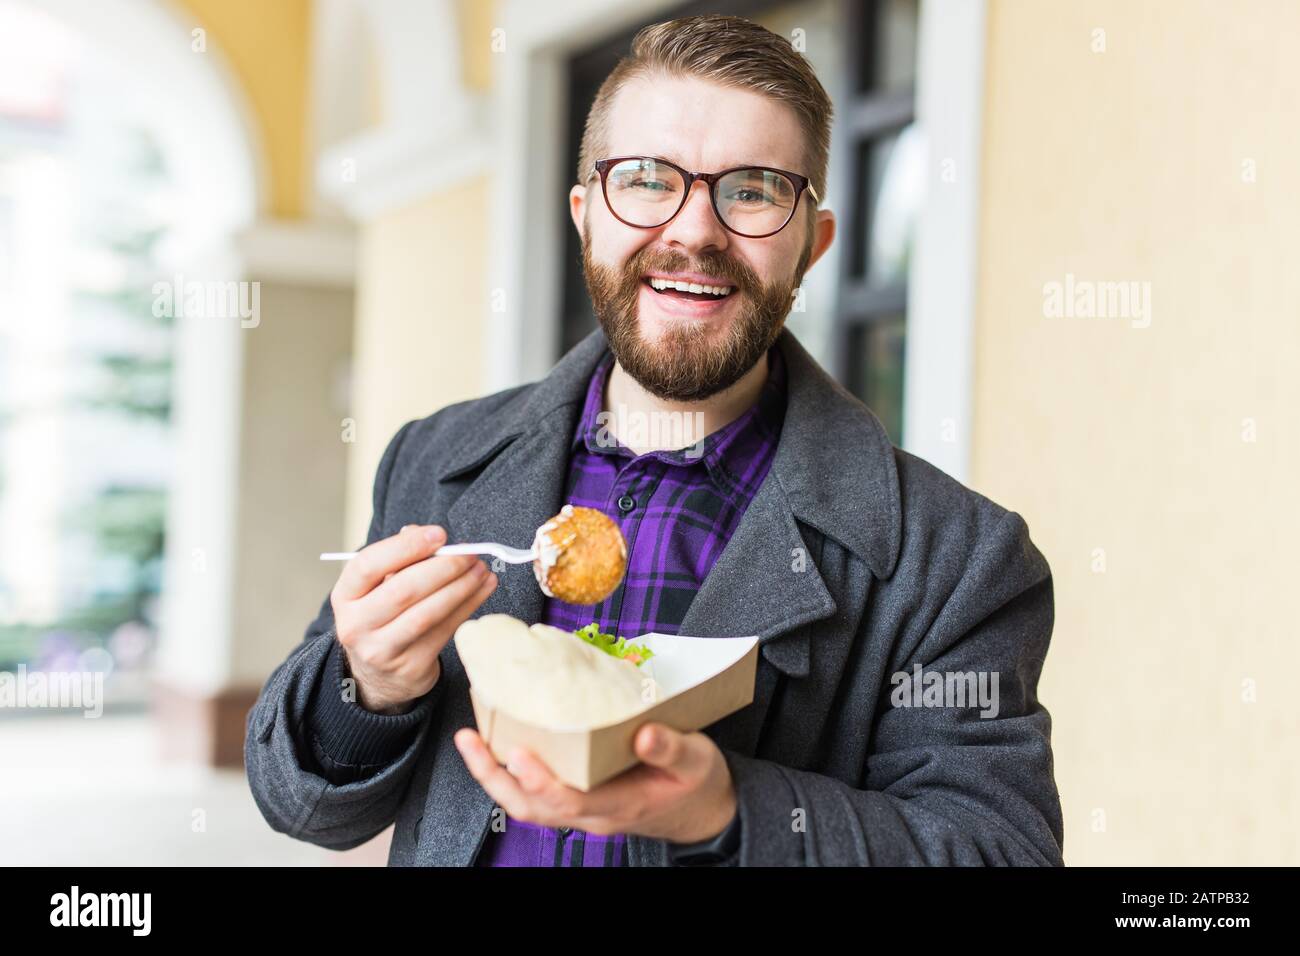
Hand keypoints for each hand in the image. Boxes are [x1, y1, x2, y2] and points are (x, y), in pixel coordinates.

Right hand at [331, 524, 496, 712]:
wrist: (379, 675)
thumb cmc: (383, 616)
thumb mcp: (378, 587)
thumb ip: (400, 558)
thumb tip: (431, 537)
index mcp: (345, 596)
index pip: (368, 565)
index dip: (406, 546)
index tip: (440, 534)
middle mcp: (356, 625)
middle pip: (404, 590)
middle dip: (444, 567)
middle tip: (470, 554)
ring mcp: (382, 650)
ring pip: (428, 613)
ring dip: (462, 587)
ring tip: (482, 570)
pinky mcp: (411, 667)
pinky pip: (445, 630)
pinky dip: (469, 606)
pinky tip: (483, 589)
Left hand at [454, 722, 736, 843]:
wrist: (703, 810)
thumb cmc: (698, 783)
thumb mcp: (696, 761)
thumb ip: (670, 747)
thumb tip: (642, 732)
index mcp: (620, 805)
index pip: (570, 801)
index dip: (540, 780)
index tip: (518, 753)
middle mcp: (593, 814)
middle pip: (532, 807)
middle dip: (494, 776)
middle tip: (470, 740)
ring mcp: (583, 810)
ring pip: (527, 804)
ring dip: (494, 775)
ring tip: (472, 740)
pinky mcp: (579, 799)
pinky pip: (535, 792)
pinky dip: (511, 772)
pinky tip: (500, 744)